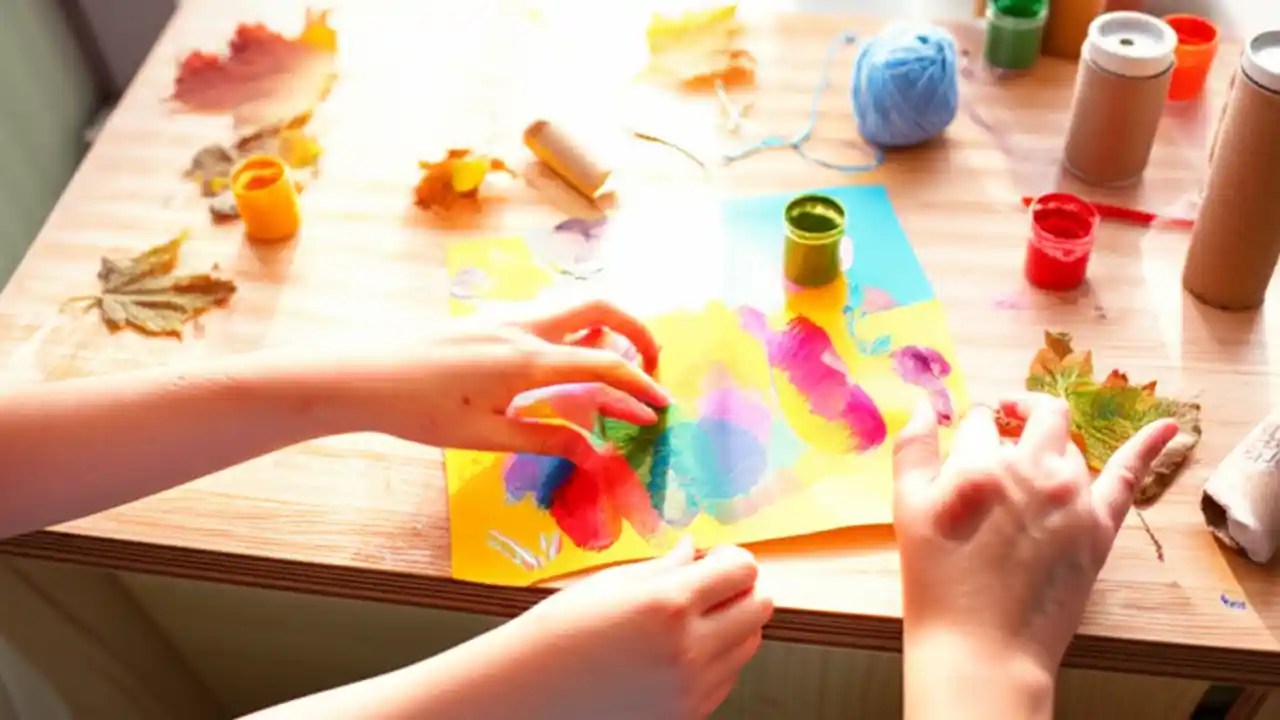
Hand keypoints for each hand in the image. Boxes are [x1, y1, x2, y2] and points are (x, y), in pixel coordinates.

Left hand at [334, 300, 669, 463]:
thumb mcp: (486, 435)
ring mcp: (507, 318)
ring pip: (576, 307)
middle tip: (653, 367)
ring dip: (608, 329)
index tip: (661, 409)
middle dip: (638, 332)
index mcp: (526, 360)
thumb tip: (596, 453)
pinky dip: (577, 332)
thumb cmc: (419, 410)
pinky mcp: (492, 320)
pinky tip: (570, 365)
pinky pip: (550, 317)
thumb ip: (546, 439)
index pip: (603, 365)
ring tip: (618, 369)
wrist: (363, 374)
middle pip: (601, 310)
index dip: (639, 387)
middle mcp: (524, 328)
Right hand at [508, 538, 771, 719]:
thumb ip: (666, 567)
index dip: (733, 558)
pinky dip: (717, 658)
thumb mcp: (612, 584)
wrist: (530, 693)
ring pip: (750, 644)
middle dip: (741, 589)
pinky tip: (678, 650)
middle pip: (760, 607)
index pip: (743, 570)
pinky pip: (727, 677)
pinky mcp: (687, 714)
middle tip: (710, 585)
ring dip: (733, 624)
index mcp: (667, 605)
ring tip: (691, 619)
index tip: (714, 558)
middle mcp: (688, 649)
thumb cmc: (561, 632)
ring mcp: (690, 689)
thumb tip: (697, 550)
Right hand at [892, 393, 1177, 716]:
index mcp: (980, 463)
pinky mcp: (1099, 528)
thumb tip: (923, 402)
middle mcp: (1033, 470)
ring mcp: (1072, 497)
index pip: (981, 422)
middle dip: (1020, 411)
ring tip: (1033, 463)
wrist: (982, 647)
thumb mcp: (907, 508)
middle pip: (1037, 416)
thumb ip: (912, 448)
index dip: (972, 432)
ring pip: (1069, 447)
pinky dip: (1147, 448)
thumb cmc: (937, 581)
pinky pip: (1127, 477)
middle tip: (1005, 424)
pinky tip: (1167, 427)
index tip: (965, 447)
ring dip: (1050, 446)